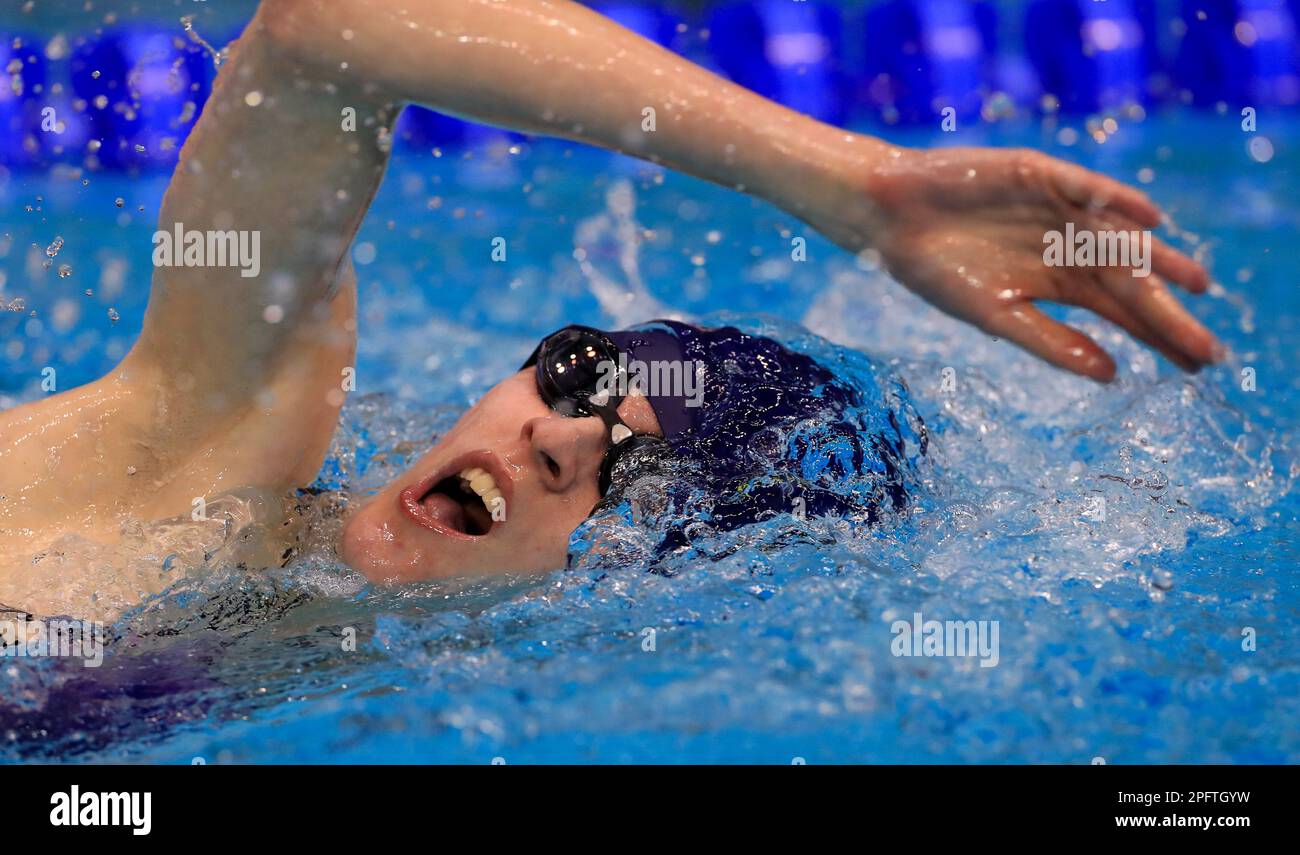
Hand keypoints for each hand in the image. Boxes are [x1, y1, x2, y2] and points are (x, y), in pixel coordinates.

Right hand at [800, 143, 1219, 379]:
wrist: (891, 215)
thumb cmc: (935, 269)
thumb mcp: (996, 316)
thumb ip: (1051, 342)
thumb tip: (1110, 375)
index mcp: (1059, 284)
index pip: (1121, 314)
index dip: (1158, 337)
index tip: (1196, 368)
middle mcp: (1070, 248)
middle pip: (1132, 282)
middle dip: (1169, 312)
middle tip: (1209, 348)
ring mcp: (1060, 212)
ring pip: (1121, 239)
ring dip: (1161, 259)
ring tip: (1198, 284)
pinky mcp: (1041, 176)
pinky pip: (1088, 189)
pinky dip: (1117, 201)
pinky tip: (1148, 220)